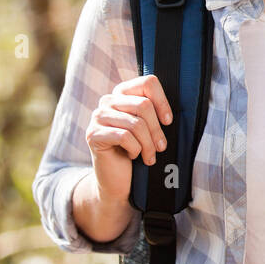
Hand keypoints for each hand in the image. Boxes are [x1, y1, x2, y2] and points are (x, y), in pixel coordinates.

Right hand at [85, 74, 173, 202]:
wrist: (118, 181)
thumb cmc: (138, 151)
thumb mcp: (149, 128)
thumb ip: (155, 112)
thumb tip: (171, 111)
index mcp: (123, 93)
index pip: (148, 82)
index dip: (163, 102)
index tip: (168, 122)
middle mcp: (108, 101)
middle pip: (144, 105)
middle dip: (157, 130)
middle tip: (161, 147)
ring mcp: (98, 117)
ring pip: (136, 123)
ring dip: (148, 144)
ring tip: (150, 156)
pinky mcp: (93, 134)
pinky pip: (124, 136)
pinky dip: (135, 149)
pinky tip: (133, 156)